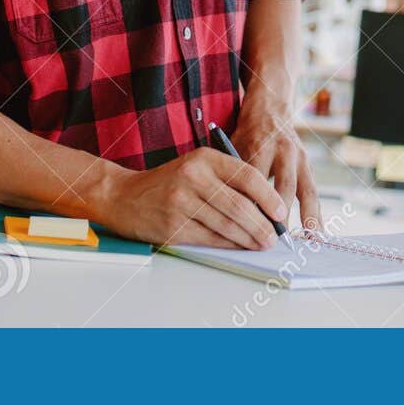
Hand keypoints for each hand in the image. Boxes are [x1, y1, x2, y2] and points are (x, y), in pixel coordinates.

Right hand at [106, 147, 286, 249]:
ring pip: (227, 225)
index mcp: (204, 158)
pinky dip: (229, 245)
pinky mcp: (173, 226)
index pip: (246, 175)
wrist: (124, 196)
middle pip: (239, 205)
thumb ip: (227, 180)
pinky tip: (240, 246)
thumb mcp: (197, 167)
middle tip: (274, 236)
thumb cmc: (169, 182)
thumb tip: (264, 206)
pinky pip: (210, 238)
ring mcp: (181, 202)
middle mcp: (193, 177)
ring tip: (263, 244)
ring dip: (249, 238)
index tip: (280, 211)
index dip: (267, 196)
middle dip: (262, 224)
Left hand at [234, 93, 320, 230]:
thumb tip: (232, 212)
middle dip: (280, 217)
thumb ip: (234, 174)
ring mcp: (300, 158)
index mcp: (259, 145)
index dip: (253, 206)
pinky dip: (316, 213)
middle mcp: (283, 151)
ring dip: (305, 218)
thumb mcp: (234, 147)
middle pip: (283, 188)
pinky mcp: (309, 165)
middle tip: (274, 242)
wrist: (271, 109)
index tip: (248, 231)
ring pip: (304, 191)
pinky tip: (317, 232)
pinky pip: (314, 192)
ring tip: (305, 241)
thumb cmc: (246, 134)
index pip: (256, 181)